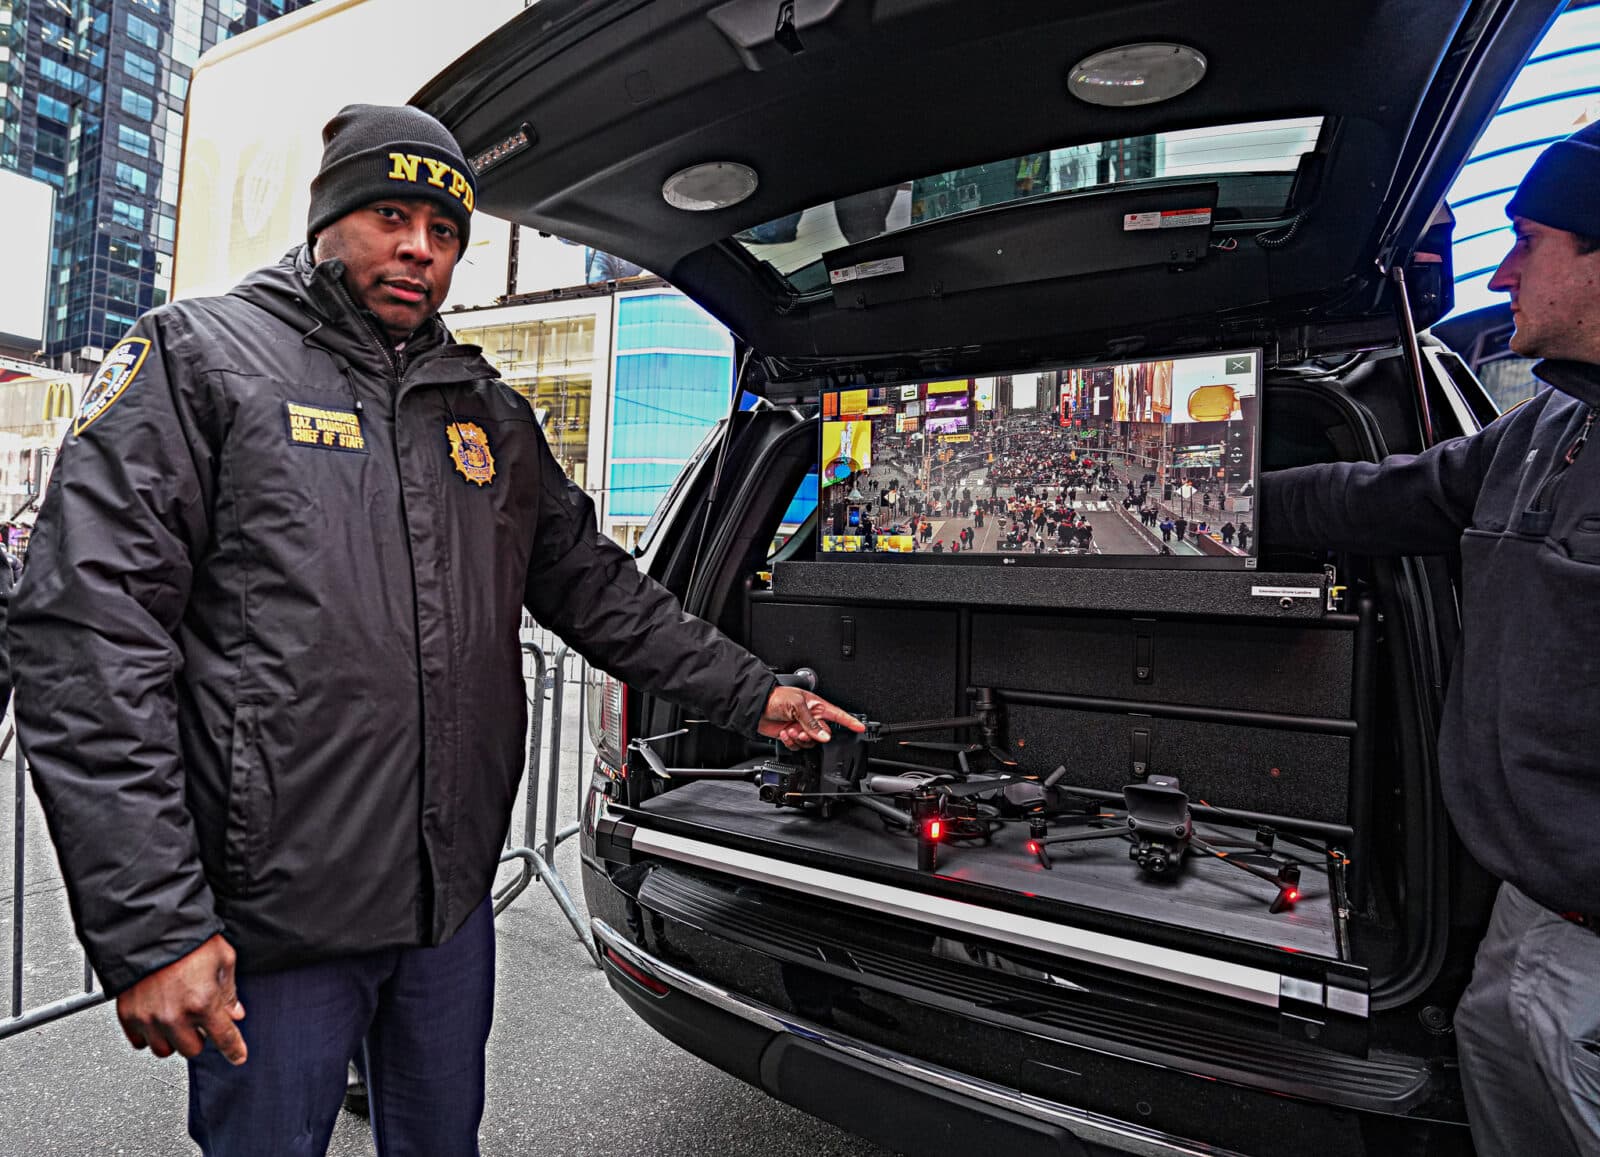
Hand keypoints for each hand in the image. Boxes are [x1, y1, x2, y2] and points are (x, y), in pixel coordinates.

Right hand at [115, 934, 247, 1064]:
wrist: (148, 929)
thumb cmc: (188, 940)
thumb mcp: (222, 958)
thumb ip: (229, 991)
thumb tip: (236, 1013)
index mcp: (203, 1003)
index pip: (224, 1038)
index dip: (234, 1050)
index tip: (238, 1056)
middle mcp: (175, 1016)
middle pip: (192, 1049)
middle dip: (199, 1037)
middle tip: (199, 1020)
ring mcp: (149, 1019)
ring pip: (164, 1050)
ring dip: (173, 1039)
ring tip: (176, 1019)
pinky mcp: (128, 1016)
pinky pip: (139, 1042)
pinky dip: (149, 1035)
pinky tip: (157, 1019)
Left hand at [758, 686, 866, 749]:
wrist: (756, 706)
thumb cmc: (776, 697)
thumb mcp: (797, 706)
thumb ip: (811, 722)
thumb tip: (824, 736)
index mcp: (816, 706)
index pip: (838, 715)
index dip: (850, 722)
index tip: (861, 728)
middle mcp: (811, 717)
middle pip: (823, 734)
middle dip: (812, 735)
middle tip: (801, 729)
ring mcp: (801, 727)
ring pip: (811, 743)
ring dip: (800, 739)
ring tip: (791, 730)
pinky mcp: (791, 736)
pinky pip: (798, 746)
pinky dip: (791, 742)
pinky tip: (785, 733)